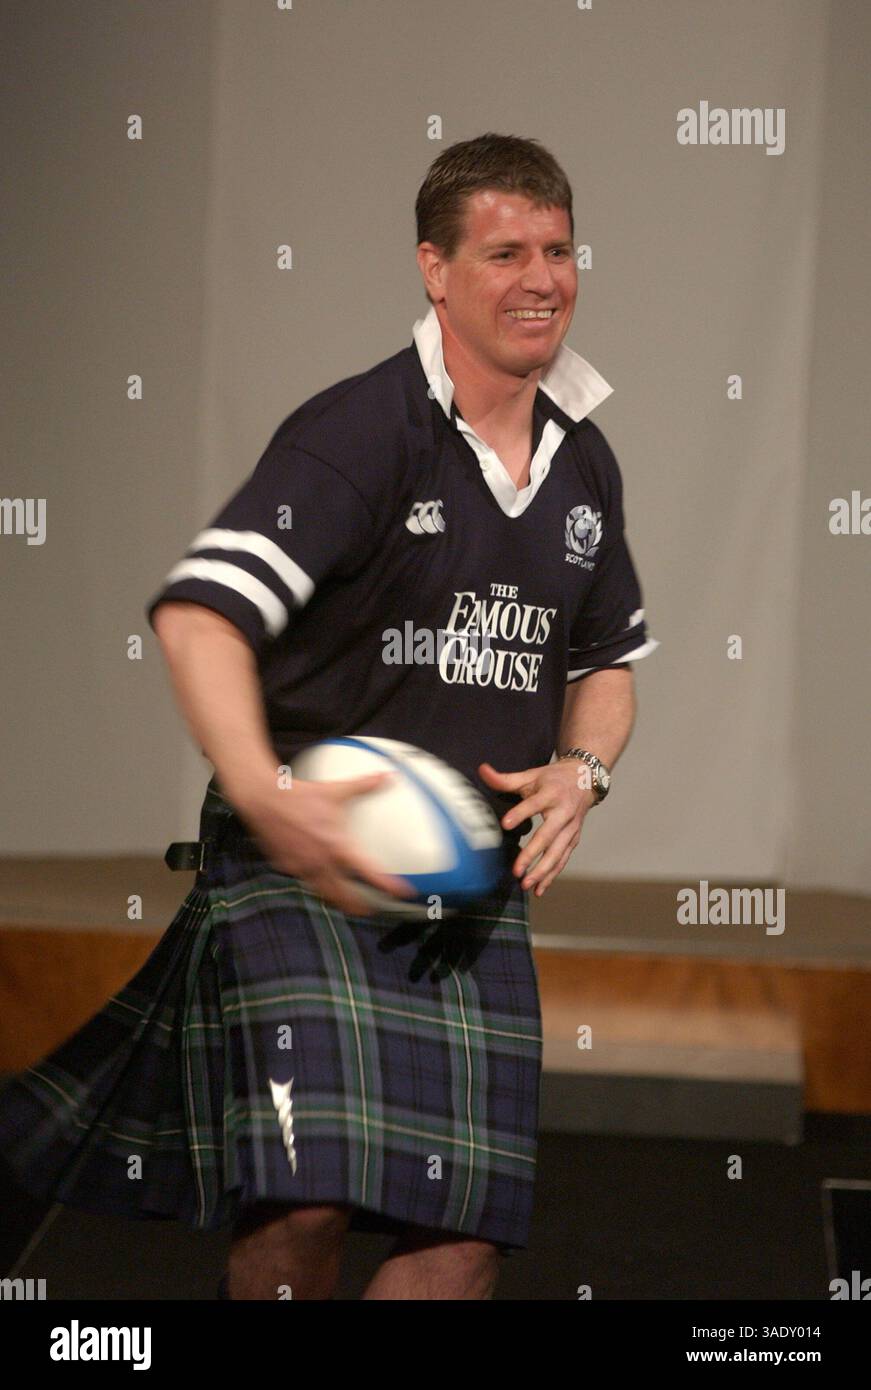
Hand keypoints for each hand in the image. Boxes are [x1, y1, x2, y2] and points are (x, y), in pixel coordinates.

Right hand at [233, 772, 414, 916]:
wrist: (262, 799)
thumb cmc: (299, 794)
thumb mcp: (334, 789)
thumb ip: (363, 785)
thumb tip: (388, 775)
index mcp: (336, 847)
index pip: (368, 874)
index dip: (387, 886)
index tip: (402, 893)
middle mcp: (321, 863)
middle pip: (344, 896)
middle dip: (358, 907)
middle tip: (370, 910)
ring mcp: (301, 867)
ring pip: (322, 892)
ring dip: (336, 901)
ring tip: (345, 904)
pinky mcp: (286, 866)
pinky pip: (303, 879)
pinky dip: (314, 882)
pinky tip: (318, 879)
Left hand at [478, 759, 596, 896]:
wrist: (585, 779)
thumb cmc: (552, 778)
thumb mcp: (530, 775)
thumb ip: (505, 778)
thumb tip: (482, 769)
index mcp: (551, 793)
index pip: (534, 804)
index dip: (520, 813)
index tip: (505, 824)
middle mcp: (564, 812)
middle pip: (548, 836)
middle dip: (532, 854)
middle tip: (516, 870)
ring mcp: (571, 828)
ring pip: (557, 852)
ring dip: (542, 871)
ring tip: (526, 884)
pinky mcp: (574, 839)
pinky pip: (563, 859)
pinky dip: (552, 875)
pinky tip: (539, 889)